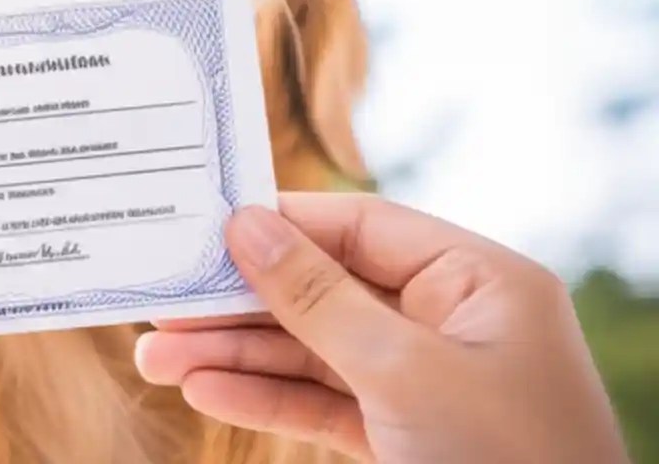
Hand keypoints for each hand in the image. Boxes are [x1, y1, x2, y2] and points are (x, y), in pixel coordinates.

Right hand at [137, 193, 629, 463]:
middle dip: (239, 303)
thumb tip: (247, 227)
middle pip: (324, 290)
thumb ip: (317, 297)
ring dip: (234, 355)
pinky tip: (205, 390)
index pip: (361, 227)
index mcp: (478, 282)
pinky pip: (321, 402)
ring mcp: (425, 381)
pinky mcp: (402, 435)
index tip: (204, 226)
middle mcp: (451, 322)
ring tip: (155, 356)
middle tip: (163, 303)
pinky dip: (264, 398)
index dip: (281, 223)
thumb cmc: (506, 462)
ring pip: (311, 351)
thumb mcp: (404, 371)